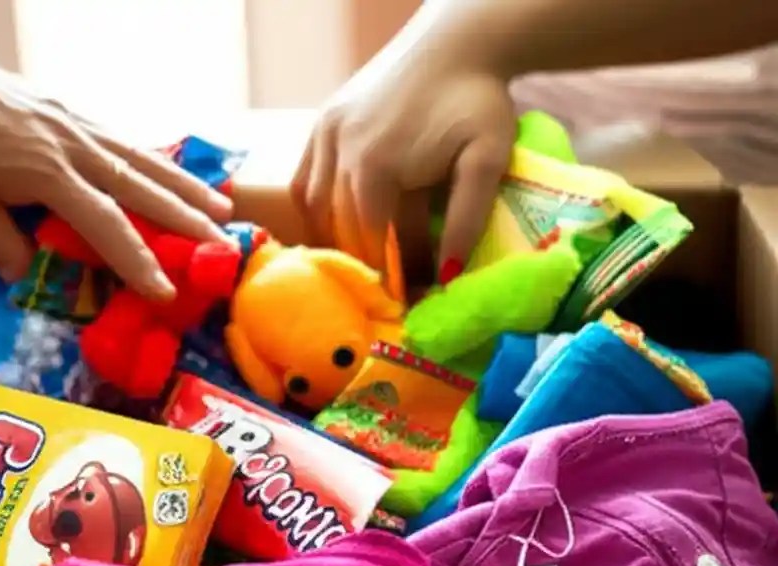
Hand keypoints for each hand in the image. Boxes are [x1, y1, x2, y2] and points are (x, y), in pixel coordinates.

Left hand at [0, 38, 233, 299]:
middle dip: (185, 217)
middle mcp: (73, 146)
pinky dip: (151, 158)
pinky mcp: (67, 109)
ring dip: (182, 183)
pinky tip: (164, 170)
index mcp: (48, 174)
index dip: (138, 261)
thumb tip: (27, 277)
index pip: (106, 226)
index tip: (165, 291)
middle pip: (141, 186)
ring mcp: (74, 123)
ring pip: (141, 157)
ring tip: (219, 204)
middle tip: (222, 242)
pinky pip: (121, 139)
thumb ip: (0, 240)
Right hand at [293, 42, 516, 282]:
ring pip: (317, 208)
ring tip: (366, 257)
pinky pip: (304, 179)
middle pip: (344, 229)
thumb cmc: (478, 99)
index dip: (394, 274)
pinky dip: (315, 206)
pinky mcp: (322, 122)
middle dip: (368, 260)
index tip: (412, 298)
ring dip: (338, 236)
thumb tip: (447, 276)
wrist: (457, 41)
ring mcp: (324, 135)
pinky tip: (336, 223)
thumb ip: (466, 218)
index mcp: (375, 169)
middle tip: (392, 286)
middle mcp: (339, 154)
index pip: (376, 243)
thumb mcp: (487, 159)